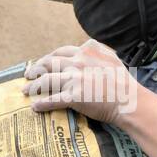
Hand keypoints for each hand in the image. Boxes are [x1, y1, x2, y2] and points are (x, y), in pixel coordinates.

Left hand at [21, 39, 139, 125]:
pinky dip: (41, 104)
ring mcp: (74, 79)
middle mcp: (78, 61)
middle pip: (49, 63)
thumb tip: (89, 49)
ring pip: (46, 80)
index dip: (49, 57)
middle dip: (36, 69)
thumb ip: (97, 53)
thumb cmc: (124, 82)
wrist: (130, 99)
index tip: (43, 62)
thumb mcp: (111, 58)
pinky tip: (35, 107)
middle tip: (29, 75)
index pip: (61, 51)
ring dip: (33, 86)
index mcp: (87, 50)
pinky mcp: (73, 96)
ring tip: (26, 91)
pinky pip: (52, 100)